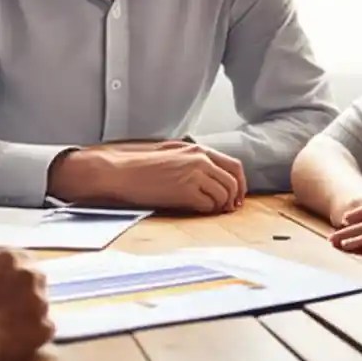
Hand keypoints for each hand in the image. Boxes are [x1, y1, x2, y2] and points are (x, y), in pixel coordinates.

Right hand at [0, 249, 53, 360]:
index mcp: (10, 257)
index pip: (16, 258)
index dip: (7, 272)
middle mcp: (32, 275)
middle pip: (32, 279)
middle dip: (21, 290)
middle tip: (4, 304)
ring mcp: (41, 302)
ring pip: (38, 305)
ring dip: (27, 312)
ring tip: (8, 325)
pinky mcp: (45, 329)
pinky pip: (43, 330)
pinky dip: (32, 334)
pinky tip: (15, 340)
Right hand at [49, 142, 247, 212]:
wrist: (122, 172)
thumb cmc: (142, 165)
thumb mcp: (172, 154)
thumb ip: (193, 160)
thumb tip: (210, 175)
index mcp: (198, 150)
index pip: (233, 165)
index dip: (240, 183)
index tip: (236, 195)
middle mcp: (200, 160)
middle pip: (233, 181)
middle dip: (234, 197)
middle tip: (228, 209)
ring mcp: (194, 174)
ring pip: (223, 195)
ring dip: (219, 206)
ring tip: (210, 210)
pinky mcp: (185, 191)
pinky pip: (208, 205)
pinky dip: (207, 211)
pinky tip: (197, 210)